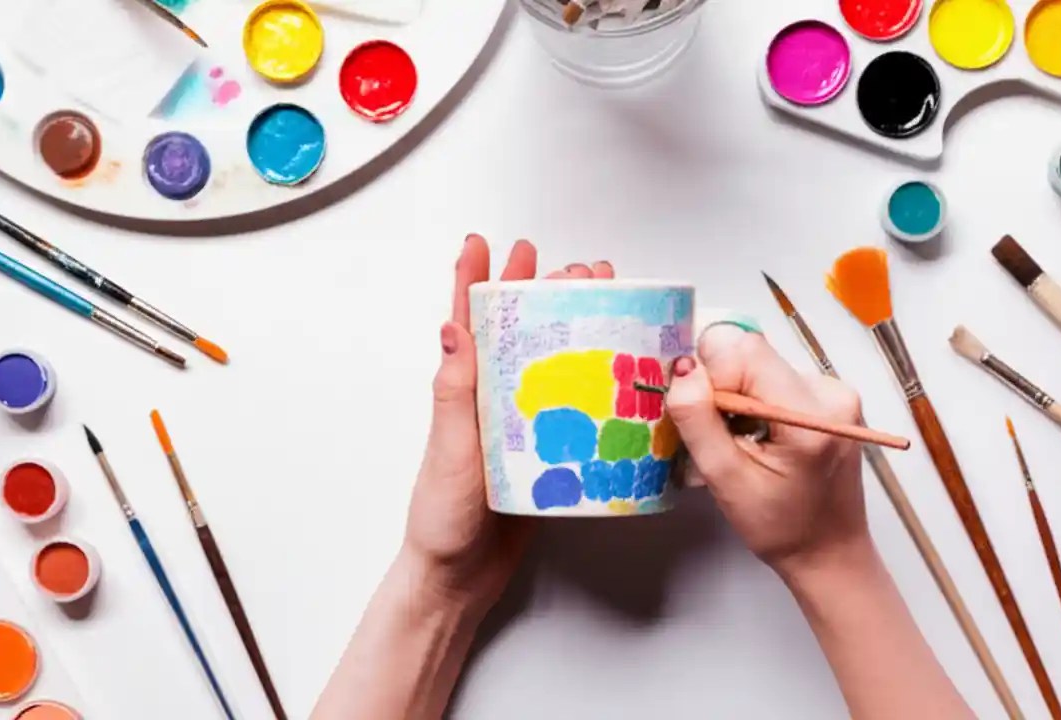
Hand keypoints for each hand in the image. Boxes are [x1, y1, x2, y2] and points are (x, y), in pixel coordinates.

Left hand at [403, 234, 614, 616]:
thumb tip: (452, 329)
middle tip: (575, 268)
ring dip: (572, 331)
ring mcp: (518, 426)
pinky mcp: (544, 453)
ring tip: (602, 301)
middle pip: (516, 334)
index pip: (465, 323)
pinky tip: (616, 371)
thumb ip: (453, 395)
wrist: (461, 579)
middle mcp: (490, 402)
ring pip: (547, 366)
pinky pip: (569, 409)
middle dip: (541, 293)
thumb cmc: (443, 521)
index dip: (472, 279)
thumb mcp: (448, 454)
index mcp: (461, 394)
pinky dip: (591, 385)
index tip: (484, 242)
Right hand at [665, 325, 869, 578]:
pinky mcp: (830, 396)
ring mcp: (834, 390)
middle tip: (720, 434)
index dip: (711, 375)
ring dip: (737, 395)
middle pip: (751, 354)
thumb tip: (684, 369)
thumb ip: (699, 421)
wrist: (829, 552)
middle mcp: (829, 390)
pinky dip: (755, 400)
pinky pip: (774, 377)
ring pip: (759, 365)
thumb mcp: (726, 480)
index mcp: (810, 412)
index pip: (744, 350)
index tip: (704, 416)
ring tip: (740, 441)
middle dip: (722, 387)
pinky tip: (759, 437)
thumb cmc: (780, 527)